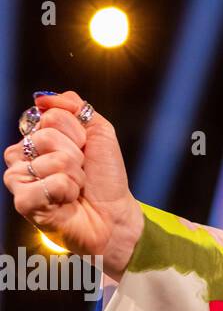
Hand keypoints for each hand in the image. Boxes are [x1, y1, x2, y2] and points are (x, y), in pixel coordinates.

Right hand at [3, 91, 142, 279]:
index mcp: (39, 138)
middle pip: (47, 135)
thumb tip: (43, 96)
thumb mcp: (99, 133)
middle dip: (76, 153)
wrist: (113, 214)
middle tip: (81, 170)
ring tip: (75, 187)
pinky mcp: (22, 201)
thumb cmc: (105, 177)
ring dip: (74, 174)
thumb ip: (75, 108)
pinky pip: (49, 183)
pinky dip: (68, 191)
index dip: (77, 131)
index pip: (49, 115)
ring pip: (50, 159)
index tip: (85, 148)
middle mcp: (24, 156)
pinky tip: (66, 201)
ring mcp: (20, 179)